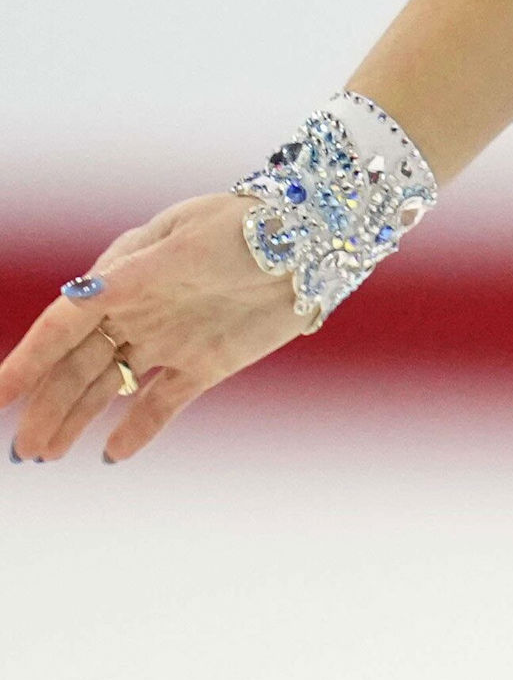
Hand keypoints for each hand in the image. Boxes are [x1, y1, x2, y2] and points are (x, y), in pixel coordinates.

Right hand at [1, 192, 308, 465]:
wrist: (316, 240)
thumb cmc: (248, 225)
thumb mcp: (187, 243)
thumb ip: (133, 274)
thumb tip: (79, 295)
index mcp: (123, 276)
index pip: (63, 325)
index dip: (28, 361)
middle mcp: (137, 311)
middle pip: (79, 366)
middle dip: (47, 405)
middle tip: (23, 449)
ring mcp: (169, 339)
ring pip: (109, 387)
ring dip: (77, 419)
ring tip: (46, 454)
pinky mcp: (206, 362)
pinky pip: (162, 402)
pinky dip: (138, 427)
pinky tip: (112, 452)